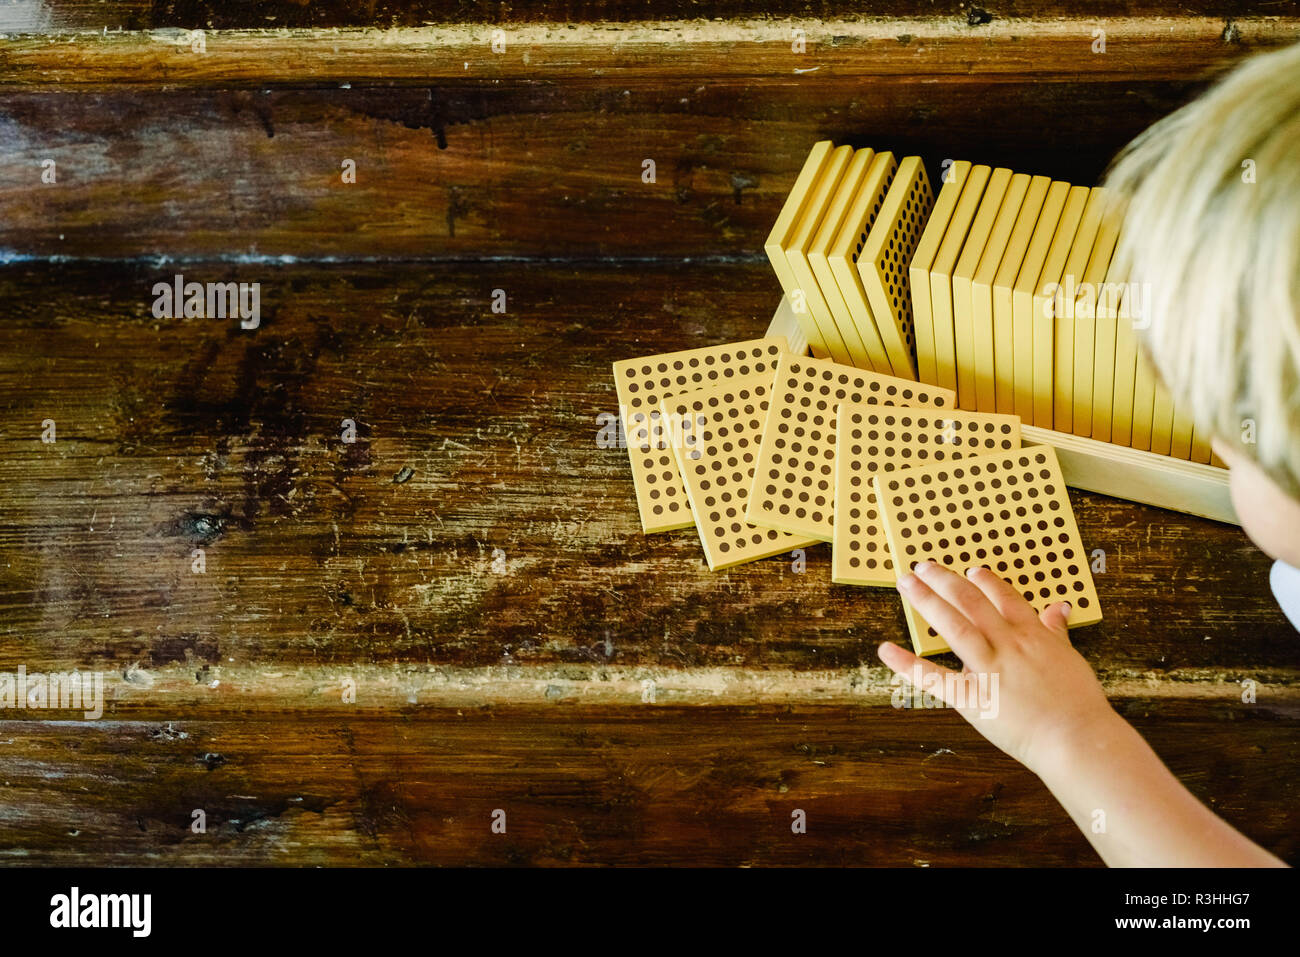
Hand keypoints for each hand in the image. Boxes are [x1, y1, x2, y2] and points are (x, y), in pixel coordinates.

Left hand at [878, 561, 1118, 777]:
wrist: (1077, 738)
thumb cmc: (1078, 704)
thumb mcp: (1071, 658)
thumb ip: (1056, 632)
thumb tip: (1058, 608)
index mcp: (1032, 635)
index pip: (1004, 597)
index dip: (985, 582)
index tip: (970, 570)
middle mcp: (1007, 645)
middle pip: (971, 602)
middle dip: (945, 581)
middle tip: (923, 567)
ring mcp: (988, 669)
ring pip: (954, 625)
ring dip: (928, 600)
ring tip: (906, 583)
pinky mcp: (973, 697)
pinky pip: (934, 678)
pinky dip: (907, 664)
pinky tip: (886, 650)